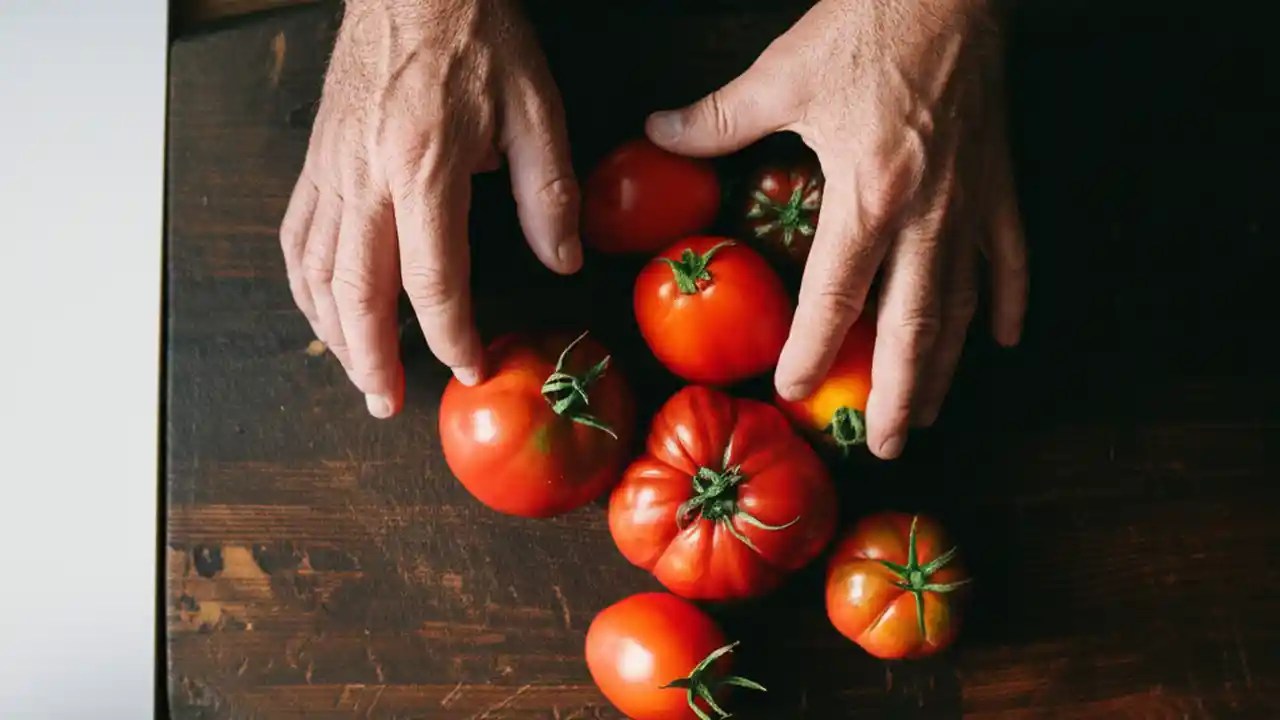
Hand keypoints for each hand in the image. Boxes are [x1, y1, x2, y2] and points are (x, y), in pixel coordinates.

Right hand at [279, 0, 580, 417]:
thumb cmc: (475, 35)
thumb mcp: (535, 108)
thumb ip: (550, 193)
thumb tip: (562, 260)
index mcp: (424, 166)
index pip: (432, 280)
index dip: (450, 336)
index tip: (468, 366)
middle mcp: (366, 176)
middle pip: (356, 292)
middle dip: (372, 359)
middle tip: (388, 402)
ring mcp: (332, 168)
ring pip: (315, 271)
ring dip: (333, 333)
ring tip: (357, 373)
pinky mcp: (316, 159)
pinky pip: (296, 235)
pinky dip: (304, 285)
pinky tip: (322, 309)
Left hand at [645, 0, 1027, 458]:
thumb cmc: (869, 24)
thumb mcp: (782, 71)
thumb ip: (717, 117)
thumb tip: (654, 134)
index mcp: (867, 194)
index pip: (835, 297)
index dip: (814, 351)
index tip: (794, 390)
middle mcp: (925, 215)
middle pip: (915, 328)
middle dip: (900, 395)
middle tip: (889, 447)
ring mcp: (972, 204)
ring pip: (964, 308)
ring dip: (947, 368)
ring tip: (931, 413)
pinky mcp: (1001, 183)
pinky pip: (1012, 257)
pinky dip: (1009, 301)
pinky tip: (1004, 338)